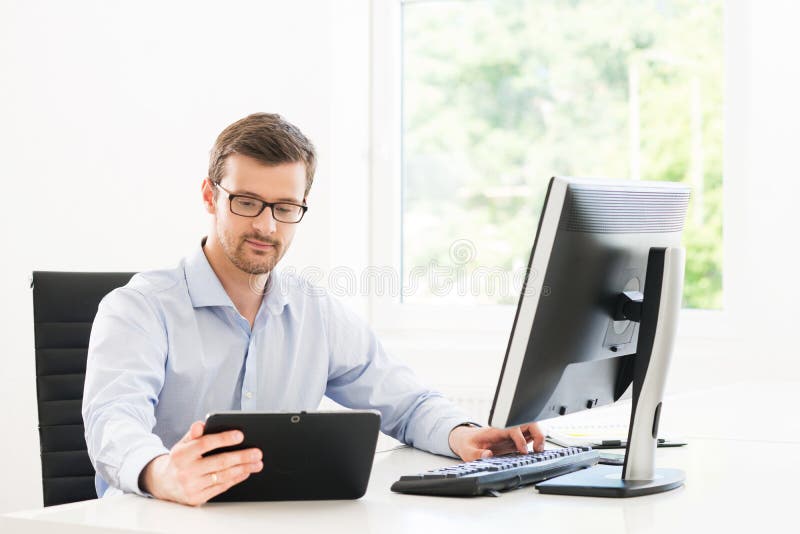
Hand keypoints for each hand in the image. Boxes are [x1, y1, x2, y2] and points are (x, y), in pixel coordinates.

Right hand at [139, 421, 262, 505]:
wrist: (162, 483)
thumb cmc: (179, 460)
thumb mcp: (182, 444)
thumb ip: (194, 434)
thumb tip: (201, 424)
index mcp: (182, 454)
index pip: (205, 444)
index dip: (223, 439)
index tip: (240, 435)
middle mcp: (186, 471)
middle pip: (219, 462)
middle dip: (241, 457)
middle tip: (257, 452)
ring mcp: (192, 486)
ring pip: (223, 476)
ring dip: (243, 469)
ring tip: (256, 463)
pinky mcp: (197, 498)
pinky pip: (221, 488)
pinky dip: (235, 479)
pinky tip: (245, 472)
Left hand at [448, 423, 544, 461]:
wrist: (467, 439)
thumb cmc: (468, 444)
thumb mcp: (467, 451)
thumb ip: (476, 454)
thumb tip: (488, 455)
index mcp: (496, 430)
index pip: (513, 428)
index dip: (520, 438)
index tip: (523, 451)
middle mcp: (506, 429)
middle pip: (527, 423)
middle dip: (537, 434)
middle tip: (538, 450)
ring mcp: (512, 434)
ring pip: (531, 428)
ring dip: (539, 437)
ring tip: (539, 451)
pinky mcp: (514, 440)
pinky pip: (529, 437)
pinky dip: (536, 442)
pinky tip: (535, 452)